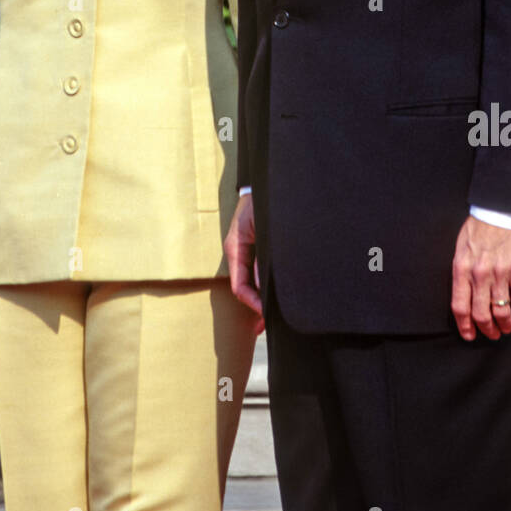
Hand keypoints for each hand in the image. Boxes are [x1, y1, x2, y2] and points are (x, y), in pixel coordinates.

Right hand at [225, 194, 264, 335]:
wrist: (266, 183)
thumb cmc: (261, 202)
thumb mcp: (261, 229)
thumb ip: (262, 257)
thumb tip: (264, 285)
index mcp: (235, 250)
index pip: (239, 286)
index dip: (252, 302)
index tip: (265, 314)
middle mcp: (240, 254)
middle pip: (245, 288)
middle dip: (256, 308)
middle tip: (267, 327)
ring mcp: (248, 253)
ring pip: (253, 282)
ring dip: (262, 299)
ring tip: (272, 319)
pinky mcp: (258, 250)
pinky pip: (260, 273)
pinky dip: (266, 287)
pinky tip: (276, 296)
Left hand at [451, 215, 510, 340]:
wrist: (502, 211)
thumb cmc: (480, 228)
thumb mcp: (461, 248)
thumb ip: (461, 272)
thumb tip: (463, 296)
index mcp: (462, 268)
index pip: (460, 306)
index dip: (464, 325)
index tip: (469, 334)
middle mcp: (479, 274)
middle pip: (481, 314)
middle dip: (486, 330)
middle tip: (490, 334)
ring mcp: (500, 273)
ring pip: (501, 311)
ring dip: (504, 325)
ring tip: (505, 328)